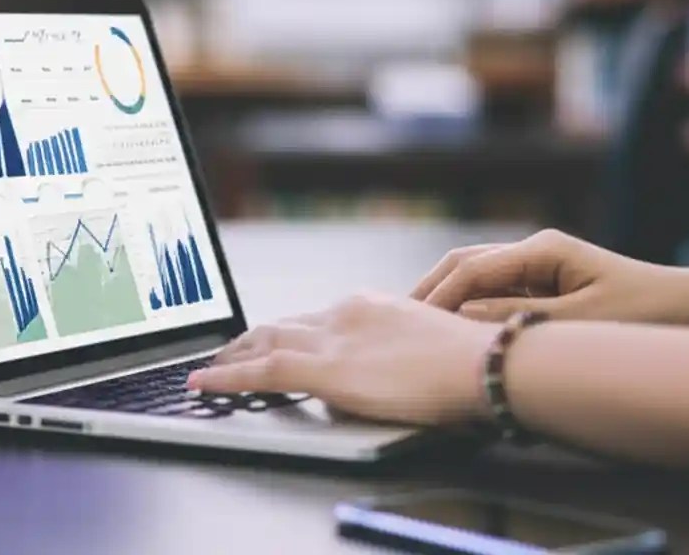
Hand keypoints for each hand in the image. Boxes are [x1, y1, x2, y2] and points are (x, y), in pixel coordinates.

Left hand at [187, 293, 498, 424]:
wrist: (484, 364)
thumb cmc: (471, 363)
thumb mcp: (424, 345)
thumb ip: (393, 353)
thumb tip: (374, 375)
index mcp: (371, 305)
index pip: (315, 317)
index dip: (285, 330)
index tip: (271, 339)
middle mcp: (345, 313)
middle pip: (283, 324)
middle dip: (250, 340)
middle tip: (226, 353)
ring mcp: (333, 339)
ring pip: (265, 341)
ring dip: (232, 356)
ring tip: (209, 370)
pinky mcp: (326, 370)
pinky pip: (261, 372)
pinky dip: (226, 377)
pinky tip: (203, 384)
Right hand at [413, 229, 688, 325]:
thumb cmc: (648, 315)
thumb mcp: (578, 326)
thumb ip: (515, 323)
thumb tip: (458, 322)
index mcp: (542, 250)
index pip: (468, 271)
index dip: (432, 300)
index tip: (404, 329)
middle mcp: (537, 252)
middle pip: (464, 266)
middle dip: (427, 294)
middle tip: (393, 327)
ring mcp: (543, 268)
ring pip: (477, 280)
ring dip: (446, 304)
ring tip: (413, 335)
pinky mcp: (550, 288)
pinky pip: (498, 296)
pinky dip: (471, 313)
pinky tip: (457, 339)